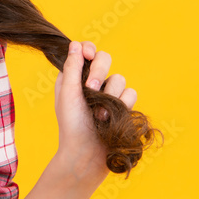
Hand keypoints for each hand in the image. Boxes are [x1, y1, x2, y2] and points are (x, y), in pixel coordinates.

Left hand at [53, 40, 136, 182]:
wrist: (87, 155)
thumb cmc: (72, 126)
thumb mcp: (67, 94)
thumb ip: (72, 68)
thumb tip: (75, 44)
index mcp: (73, 78)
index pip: (85, 51)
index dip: (88, 49)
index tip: (87, 55)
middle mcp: (91, 83)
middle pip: (105, 58)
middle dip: (99, 71)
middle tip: (91, 88)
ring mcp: (108, 94)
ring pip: (119, 78)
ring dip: (110, 95)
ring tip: (99, 114)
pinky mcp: (123, 106)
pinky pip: (130, 93)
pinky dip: (122, 105)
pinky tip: (111, 119)